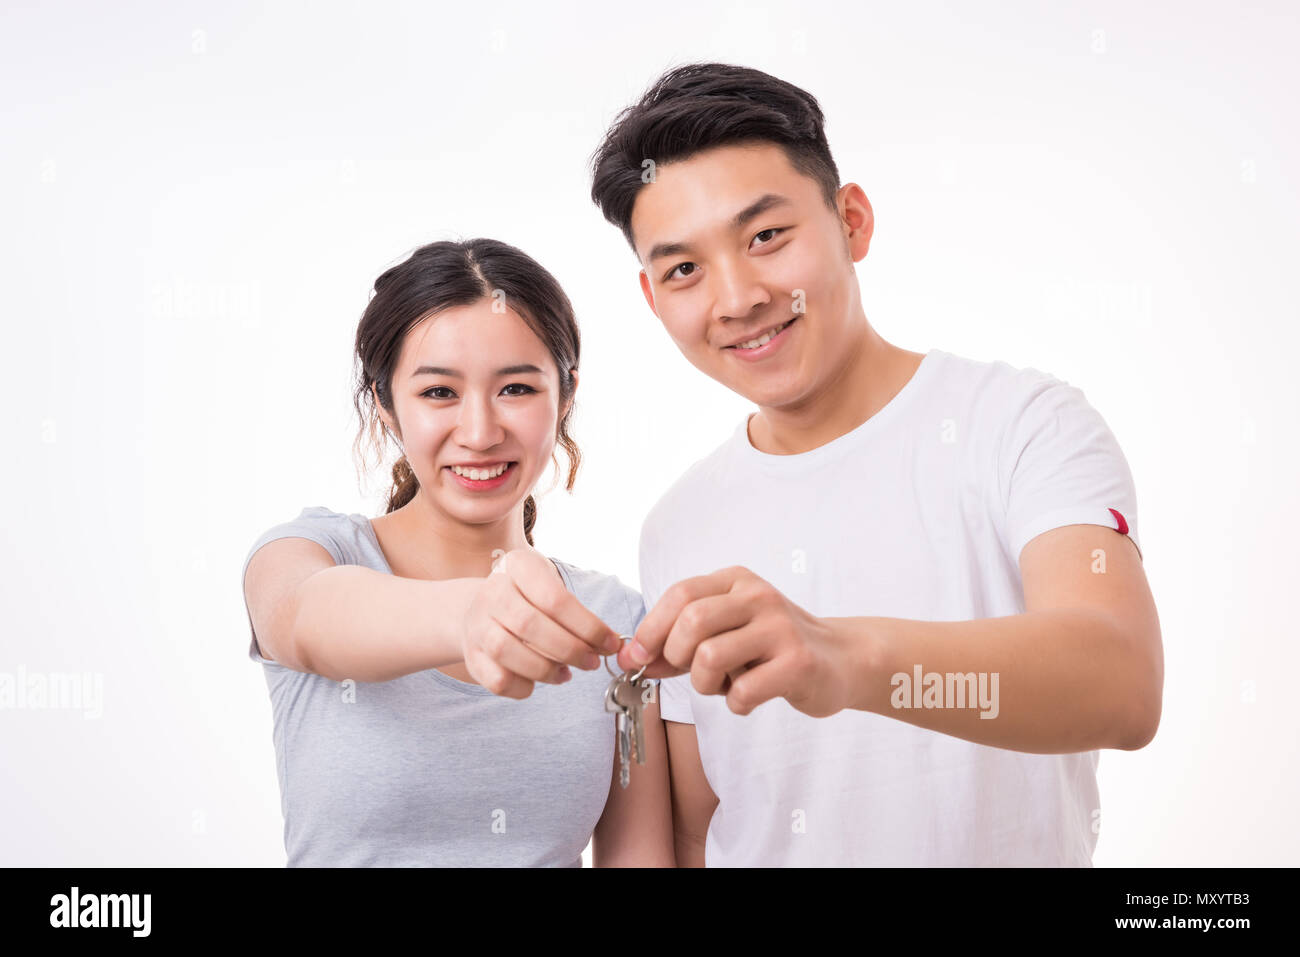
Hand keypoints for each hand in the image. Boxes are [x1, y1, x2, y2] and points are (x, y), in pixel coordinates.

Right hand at [461, 548, 623, 697]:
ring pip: (508, 652)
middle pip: (531, 625)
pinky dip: (523, 687)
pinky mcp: (471, 654)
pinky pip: (496, 679)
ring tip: (566, 674)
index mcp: (517, 566)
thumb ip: (577, 613)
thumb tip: (609, 643)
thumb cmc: (528, 599)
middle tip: (592, 662)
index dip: (588, 626)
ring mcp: (476, 623)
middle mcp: (491, 592)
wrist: (481, 608)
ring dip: (546, 670)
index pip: (555, 599)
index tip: (610, 643)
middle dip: (570, 649)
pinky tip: (537, 682)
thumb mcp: (550, 588)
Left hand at [616, 565, 854, 716]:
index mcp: (736, 581)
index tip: (637, 658)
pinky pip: (742, 691)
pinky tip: (750, 697)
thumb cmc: (772, 647)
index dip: (650, 629)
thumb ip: (680, 645)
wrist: (840, 659)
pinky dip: (736, 704)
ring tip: (725, 686)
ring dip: (705, 685)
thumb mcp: (726, 634)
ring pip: (710, 657)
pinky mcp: (798, 662)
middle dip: (677, 657)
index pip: (680, 594)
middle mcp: (758, 596)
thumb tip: (632, 659)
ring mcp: (780, 627)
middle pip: (691, 622)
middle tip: (692, 672)